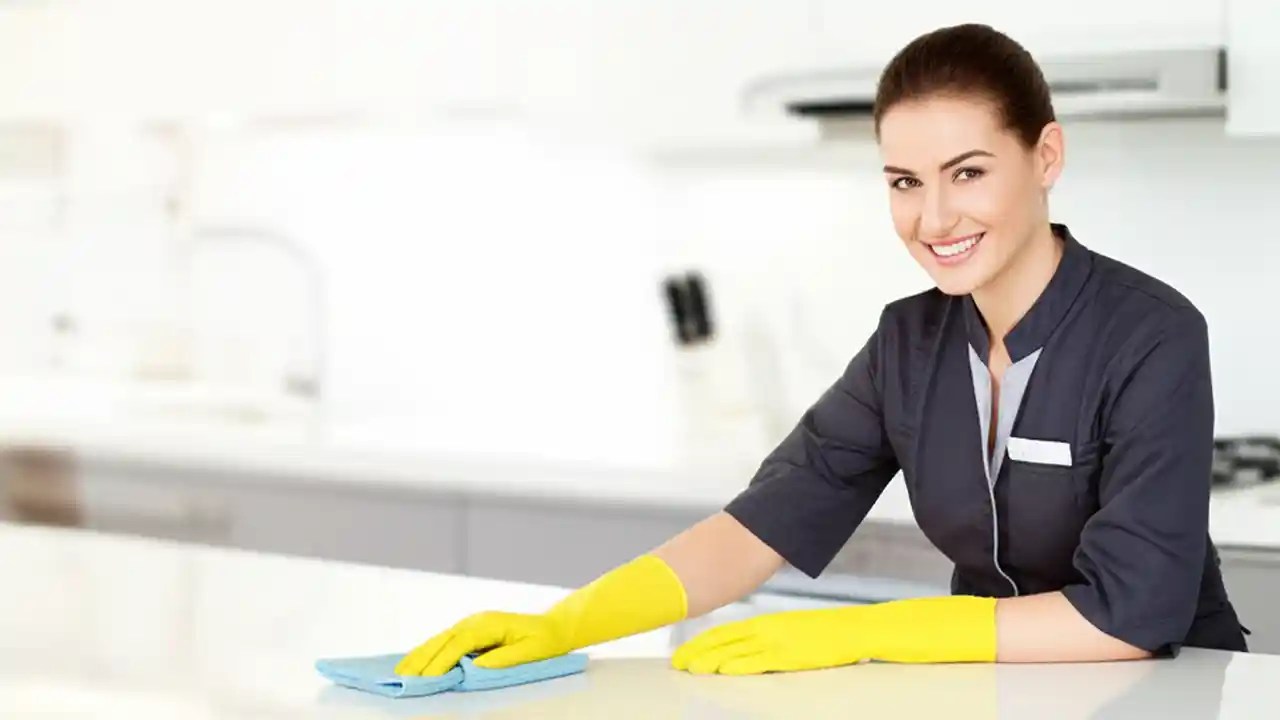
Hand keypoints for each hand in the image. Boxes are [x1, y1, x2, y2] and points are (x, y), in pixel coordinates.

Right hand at [394, 610, 570, 675]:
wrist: (553, 626)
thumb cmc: (544, 641)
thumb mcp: (530, 652)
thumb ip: (503, 659)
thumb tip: (475, 667)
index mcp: (489, 624)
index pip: (459, 643)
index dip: (442, 660)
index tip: (428, 678)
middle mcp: (476, 621)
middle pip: (443, 639)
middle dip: (422, 659)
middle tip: (403, 679)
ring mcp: (471, 624)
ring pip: (439, 640)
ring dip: (420, 655)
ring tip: (401, 672)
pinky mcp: (470, 631)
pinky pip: (444, 642)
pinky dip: (428, 652)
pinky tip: (415, 662)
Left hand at [672, 606, 866, 674]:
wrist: (853, 629)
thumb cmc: (821, 634)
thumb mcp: (787, 630)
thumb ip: (763, 638)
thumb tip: (737, 652)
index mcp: (763, 623)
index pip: (722, 632)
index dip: (699, 643)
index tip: (682, 653)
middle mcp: (765, 630)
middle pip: (722, 640)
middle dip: (696, 651)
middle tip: (677, 663)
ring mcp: (777, 642)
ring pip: (736, 651)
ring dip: (711, 660)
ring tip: (692, 669)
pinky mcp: (791, 655)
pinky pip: (760, 661)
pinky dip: (740, 665)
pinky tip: (725, 670)